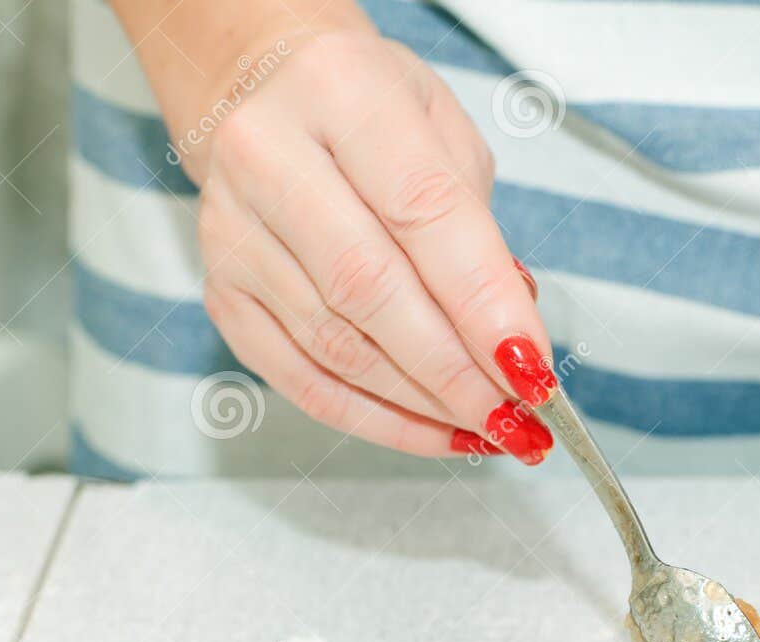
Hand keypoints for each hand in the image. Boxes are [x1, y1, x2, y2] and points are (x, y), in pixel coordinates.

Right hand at [190, 27, 555, 460]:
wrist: (263, 92)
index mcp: (339, 91)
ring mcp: (233, 232)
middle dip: (457, 371)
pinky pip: (303, 381)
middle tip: (519, 417)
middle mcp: (267, 157)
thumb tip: (510, 339)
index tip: (536, 367)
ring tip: (491, 428)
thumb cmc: (368, 110)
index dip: (485, 304)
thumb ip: (480, 232)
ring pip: (337, 347)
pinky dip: (379, 419)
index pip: (424, 212)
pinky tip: (435, 432)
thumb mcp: (444, 133)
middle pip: (371, 290)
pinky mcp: (223, 294)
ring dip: (426, 404)